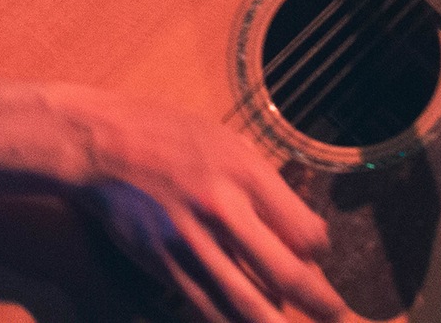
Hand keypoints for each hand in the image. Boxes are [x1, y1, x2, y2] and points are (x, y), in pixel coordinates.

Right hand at [67, 90, 345, 322]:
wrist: (101, 145)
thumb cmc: (169, 136)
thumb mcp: (228, 142)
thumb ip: (265, 185)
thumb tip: (299, 230)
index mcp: (244, 172)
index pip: (305, 230)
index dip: (321, 252)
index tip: (320, 258)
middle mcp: (223, 208)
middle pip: (285, 273)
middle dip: (319, 302)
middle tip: (339, 317)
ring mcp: (191, 242)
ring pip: (246, 303)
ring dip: (275, 322)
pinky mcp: (163, 265)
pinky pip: (206, 306)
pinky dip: (230, 320)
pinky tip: (244, 322)